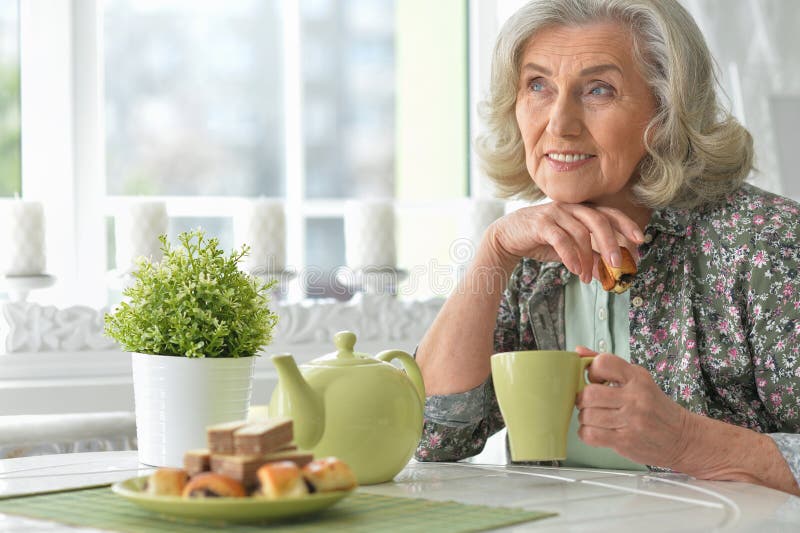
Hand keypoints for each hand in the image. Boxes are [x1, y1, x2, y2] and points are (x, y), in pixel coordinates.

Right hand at [486, 202, 643, 283]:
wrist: (507, 237)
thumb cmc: (539, 240)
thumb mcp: (568, 249)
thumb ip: (587, 256)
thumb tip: (606, 273)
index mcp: (580, 210)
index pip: (609, 213)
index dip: (626, 225)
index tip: (640, 241)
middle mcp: (570, 207)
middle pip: (599, 220)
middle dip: (611, 243)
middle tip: (618, 264)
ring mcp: (555, 213)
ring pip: (580, 232)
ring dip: (587, 257)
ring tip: (587, 277)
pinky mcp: (540, 223)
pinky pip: (561, 239)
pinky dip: (571, 256)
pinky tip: (574, 270)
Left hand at [574, 346, 690, 467]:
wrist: (683, 438)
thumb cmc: (656, 408)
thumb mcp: (638, 380)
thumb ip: (609, 366)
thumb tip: (578, 351)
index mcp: (637, 377)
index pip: (602, 362)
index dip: (591, 371)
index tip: (595, 380)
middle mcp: (634, 397)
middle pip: (589, 394)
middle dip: (583, 400)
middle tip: (589, 403)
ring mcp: (631, 420)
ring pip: (587, 415)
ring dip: (584, 418)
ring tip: (595, 418)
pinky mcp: (625, 441)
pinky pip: (590, 434)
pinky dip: (586, 433)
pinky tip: (596, 431)